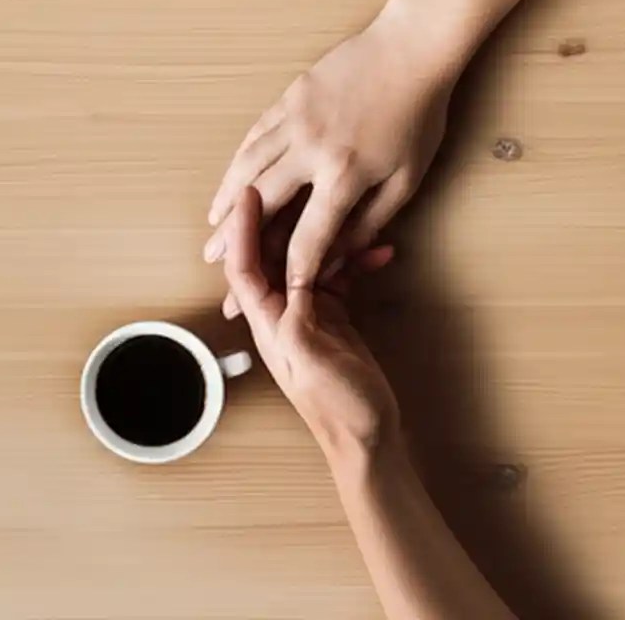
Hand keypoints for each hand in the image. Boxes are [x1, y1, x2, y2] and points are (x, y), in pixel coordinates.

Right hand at [205, 14, 455, 288]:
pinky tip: (231, 177)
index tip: (280, 291)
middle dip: (237, 238)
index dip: (293, 269)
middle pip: (263, 203)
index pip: (309, 235)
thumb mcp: (407, 177)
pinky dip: (239, 160)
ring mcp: (295, 121)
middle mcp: (311, 150)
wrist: (413, 48)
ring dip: (226, 198)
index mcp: (344, 176)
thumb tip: (341, 253)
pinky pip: (255, 134)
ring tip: (212, 221)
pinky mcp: (289, 98)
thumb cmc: (419, 115)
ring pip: (248, 166)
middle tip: (216, 261)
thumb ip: (371, 218)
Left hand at [222, 186, 399, 456]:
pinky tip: (382, 250)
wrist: (368, 439)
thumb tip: (293, 277)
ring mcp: (309, 313)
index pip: (243, 265)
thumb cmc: (337, 406)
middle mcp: (281, 313)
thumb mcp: (313, 359)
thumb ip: (299, 319)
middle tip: (304, 184)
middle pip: (274, 255)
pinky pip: (340, 277)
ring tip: (353, 215)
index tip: (250, 192)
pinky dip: (357, 261)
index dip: (242, 229)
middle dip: (286, 220)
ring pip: (309, 260)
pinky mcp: (336, 317)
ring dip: (328, 237)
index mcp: (267, 322)